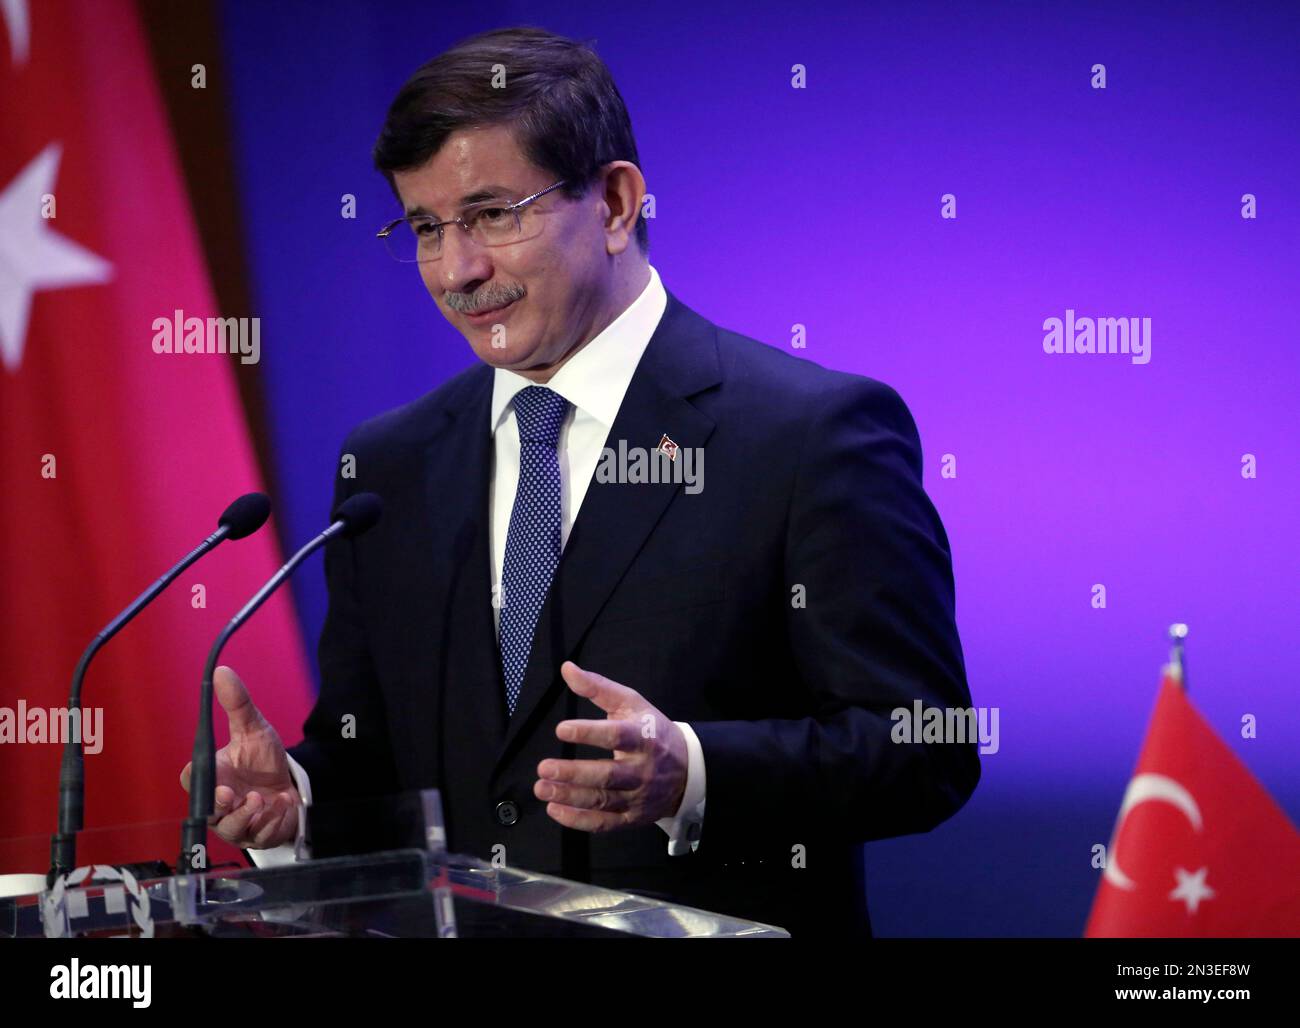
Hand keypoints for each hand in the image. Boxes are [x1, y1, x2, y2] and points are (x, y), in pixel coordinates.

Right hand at [178, 665, 299, 849]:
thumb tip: (222, 671)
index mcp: (213, 775)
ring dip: (247, 814)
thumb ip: (237, 704)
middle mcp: (218, 803)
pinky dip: (271, 821)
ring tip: (264, 799)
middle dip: (219, 805)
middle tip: (231, 794)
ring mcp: (236, 822)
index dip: (196, 780)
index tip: (214, 778)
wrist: (293, 782)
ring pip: (230, 828)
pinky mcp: (256, 836)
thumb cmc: (263, 760)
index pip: (191, 780)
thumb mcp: (254, 729)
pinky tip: (283, 805)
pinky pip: (258, 835)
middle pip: (205, 812)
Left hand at [535, 661, 687, 831]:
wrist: (689, 770)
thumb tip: (567, 669)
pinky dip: (578, 820)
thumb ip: (598, 687)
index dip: (589, 733)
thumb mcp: (631, 703)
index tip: (561, 729)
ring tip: (542, 788)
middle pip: (607, 775)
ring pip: (602, 801)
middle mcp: (642, 770)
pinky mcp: (632, 817)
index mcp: (644, 738)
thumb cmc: (652, 731)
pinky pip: (604, 823)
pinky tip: (555, 810)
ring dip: (569, 797)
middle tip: (543, 767)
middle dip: (573, 773)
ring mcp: (638, 797)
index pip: (617, 735)